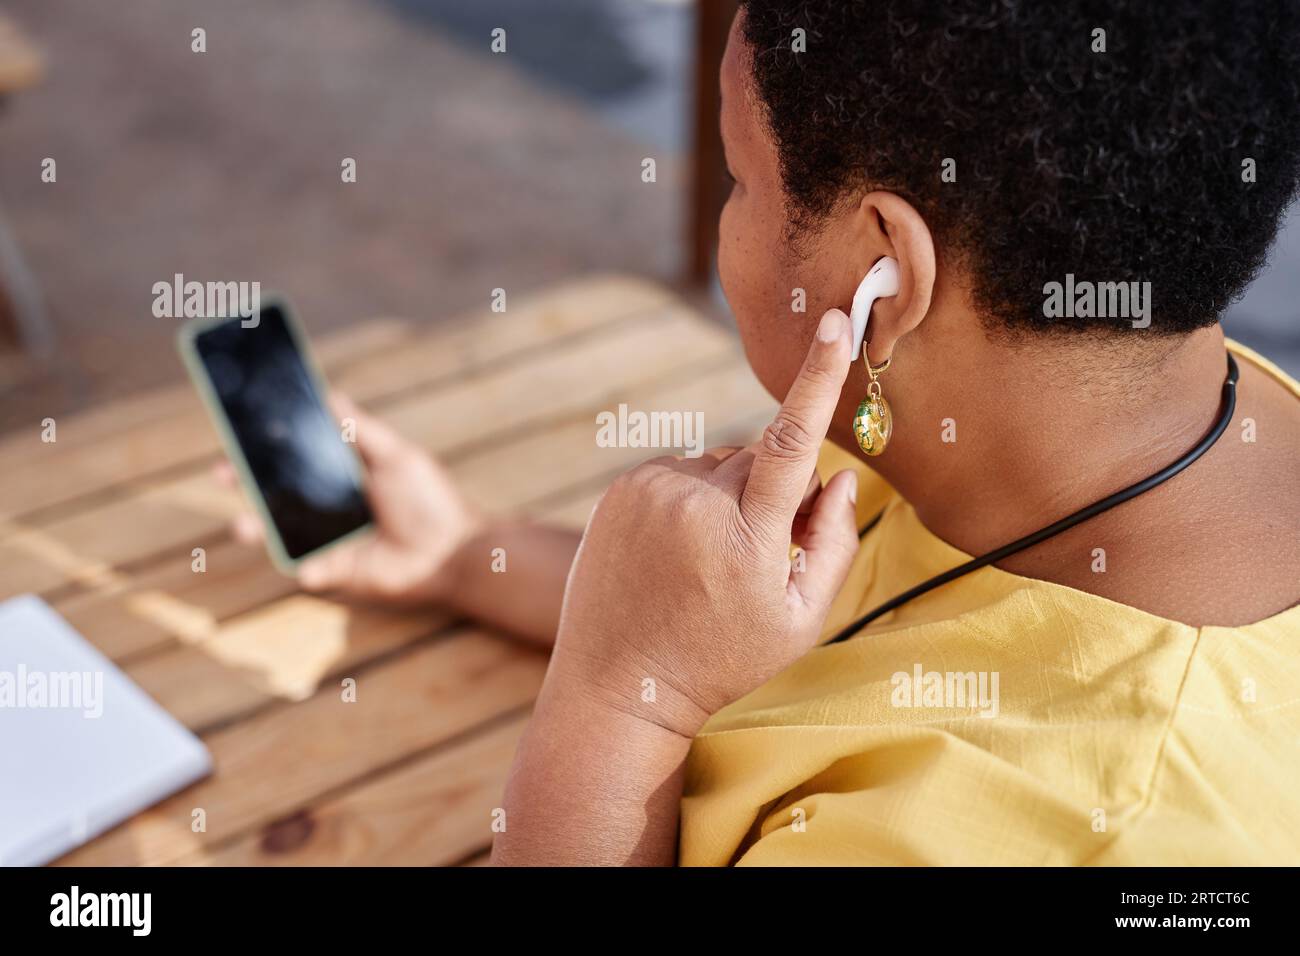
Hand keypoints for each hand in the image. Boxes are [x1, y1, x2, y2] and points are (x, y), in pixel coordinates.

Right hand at [216, 394, 482, 603]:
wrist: (455, 552)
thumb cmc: (431, 500)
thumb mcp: (397, 456)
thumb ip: (361, 429)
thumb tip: (330, 392)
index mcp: (341, 475)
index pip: (293, 459)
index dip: (263, 448)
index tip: (234, 432)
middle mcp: (329, 506)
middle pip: (276, 493)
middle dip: (243, 483)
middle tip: (223, 472)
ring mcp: (329, 540)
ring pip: (280, 534)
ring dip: (256, 530)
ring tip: (242, 525)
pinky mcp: (338, 571)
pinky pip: (310, 571)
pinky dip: (306, 570)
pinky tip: (309, 568)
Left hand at [551, 308, 860, 734]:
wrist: (618, 683)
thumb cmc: (720, 659)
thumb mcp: (799, 621)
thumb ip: (835, 544)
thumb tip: (843, 475)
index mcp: (746, 541)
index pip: (790, 444)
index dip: (817, 379)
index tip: (831, 323)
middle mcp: (693, 505)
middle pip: (762, 458)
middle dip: (774, 491)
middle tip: (758, 555)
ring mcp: (650, 492)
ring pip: (720, 464)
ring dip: (728, 496)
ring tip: (704, 561)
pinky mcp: (622, 488)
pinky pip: (681, 471)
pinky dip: (689, 499)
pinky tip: (674, 551)